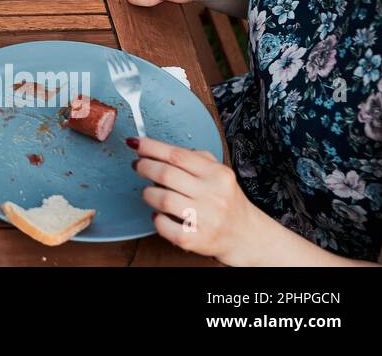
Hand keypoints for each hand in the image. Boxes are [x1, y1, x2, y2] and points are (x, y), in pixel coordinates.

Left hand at [130, 135, 265, 264]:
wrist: (245, 235)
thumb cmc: (225, 200)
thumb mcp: (218, 173)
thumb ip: (193, 157)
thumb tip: (155, 147)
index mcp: (218, 174)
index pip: (177, 154)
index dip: (151, 147)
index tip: (135, 143)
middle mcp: (214, 195)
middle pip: (166, 174)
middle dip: (144, 167)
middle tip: (138, 166)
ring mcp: (206, 218)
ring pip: (161, 199)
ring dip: (148, 193)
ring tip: (150, 192)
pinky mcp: (196, 239)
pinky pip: (163, 225)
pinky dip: (155, 218)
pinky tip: (159, 214)